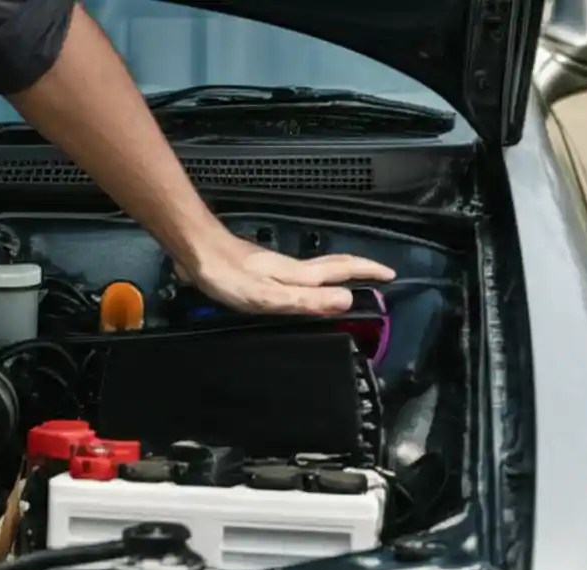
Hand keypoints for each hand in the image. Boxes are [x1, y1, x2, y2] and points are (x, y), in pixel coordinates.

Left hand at [175, 224, 395, 314]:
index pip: (340, 271)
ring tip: (347, 280)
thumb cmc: (228, 276)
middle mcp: (289, 266)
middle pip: (331, 265)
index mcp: (296, 274)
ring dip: (335, 271)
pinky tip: (299, 283)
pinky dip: (309, 276)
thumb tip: (348, 300)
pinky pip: (294, 271)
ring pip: (313, 267)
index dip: (366, 272)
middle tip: (377, 274)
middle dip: (357, 268)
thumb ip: (306, 300)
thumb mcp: (269, 296)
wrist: (195, 251)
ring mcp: (272, 264)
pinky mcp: (256, 267)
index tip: (390, 274)